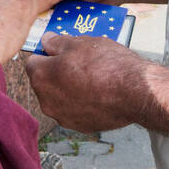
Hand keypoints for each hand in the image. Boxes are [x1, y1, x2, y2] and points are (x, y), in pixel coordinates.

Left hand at [25, 32, 145, 132]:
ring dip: (68, 88)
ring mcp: (62, 116)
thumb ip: (57, 42)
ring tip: (92, 78)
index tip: (61, 51)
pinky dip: (81, 102)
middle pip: (44, 81)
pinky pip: (74, 110)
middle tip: (80, 63)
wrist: (135, 92)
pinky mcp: (80, 126)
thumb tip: (46, 41)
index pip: (33, 60)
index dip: (47, 53)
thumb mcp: (80, 42)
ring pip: (59, 97)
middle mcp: (46, 101)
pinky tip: (98, 93)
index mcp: (41, 77)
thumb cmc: (106, 64)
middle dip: (57, 72)